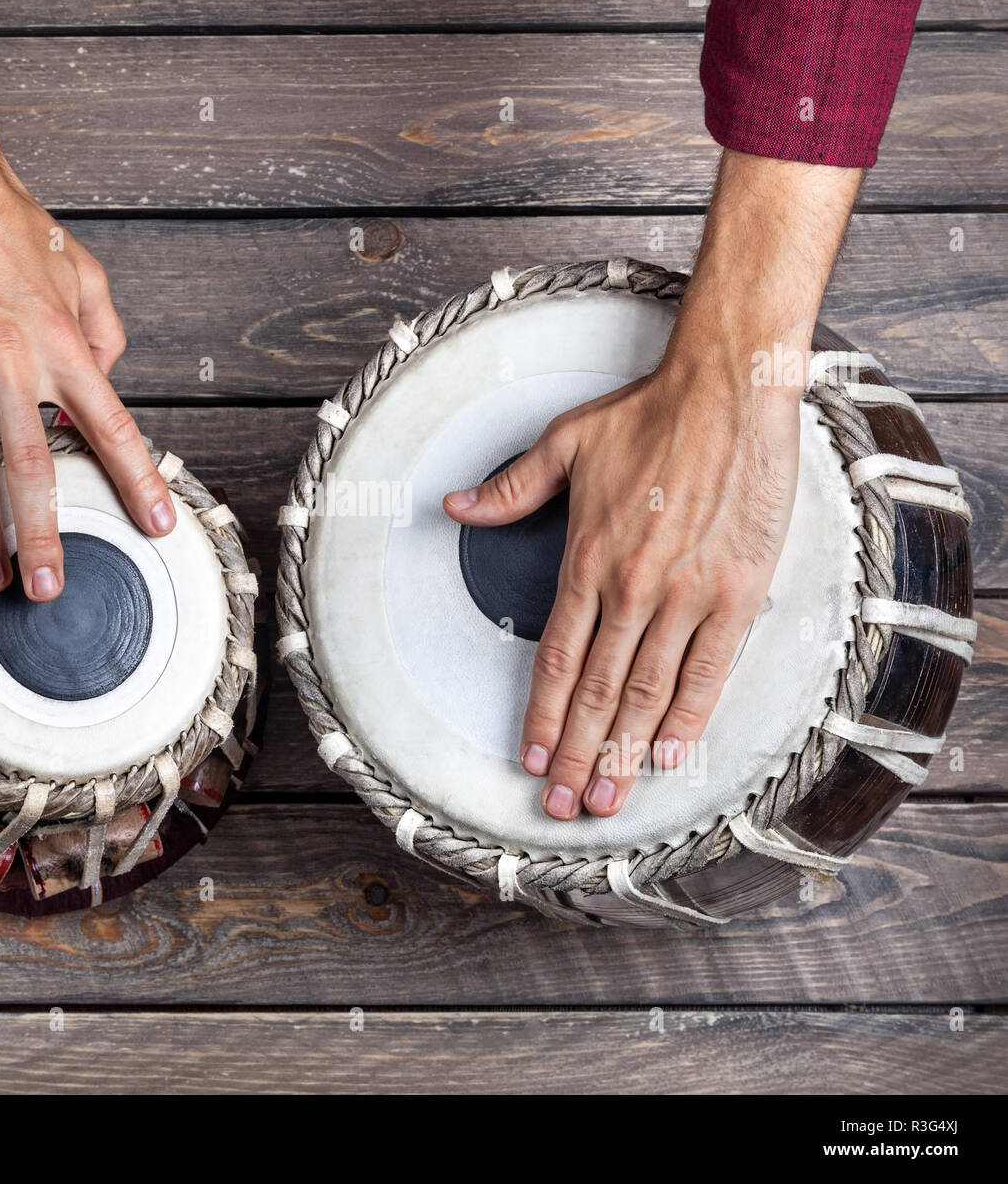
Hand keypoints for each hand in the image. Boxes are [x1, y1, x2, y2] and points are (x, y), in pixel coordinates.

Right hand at [0, 11, 174, 600]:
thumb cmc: (15, 227)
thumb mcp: (87, 273)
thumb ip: (107, 333)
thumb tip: (108, 385)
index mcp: (64, 344)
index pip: (111, 424)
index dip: (136, 480)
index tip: (154, 525)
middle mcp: (11, 361)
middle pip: (31, 464)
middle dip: (43, 533)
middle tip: (48, 587)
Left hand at [445, 349, 799, 818]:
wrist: (729, 389)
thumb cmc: (648, 413)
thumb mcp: (564, 444)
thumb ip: (510, 489)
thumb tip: (455, 505)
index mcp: (586, 559)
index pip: (555, 658)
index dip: (539, 715)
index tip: (528, 758)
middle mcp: (632, 588)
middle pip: (596, 691)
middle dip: (575, 754)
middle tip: (562, 805)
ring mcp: (688, 595)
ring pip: (647, 693)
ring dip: (623, 751)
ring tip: (606, 799)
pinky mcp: (738, 592)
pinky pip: (709, 671)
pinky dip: (688, 719)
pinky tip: (667, 755)